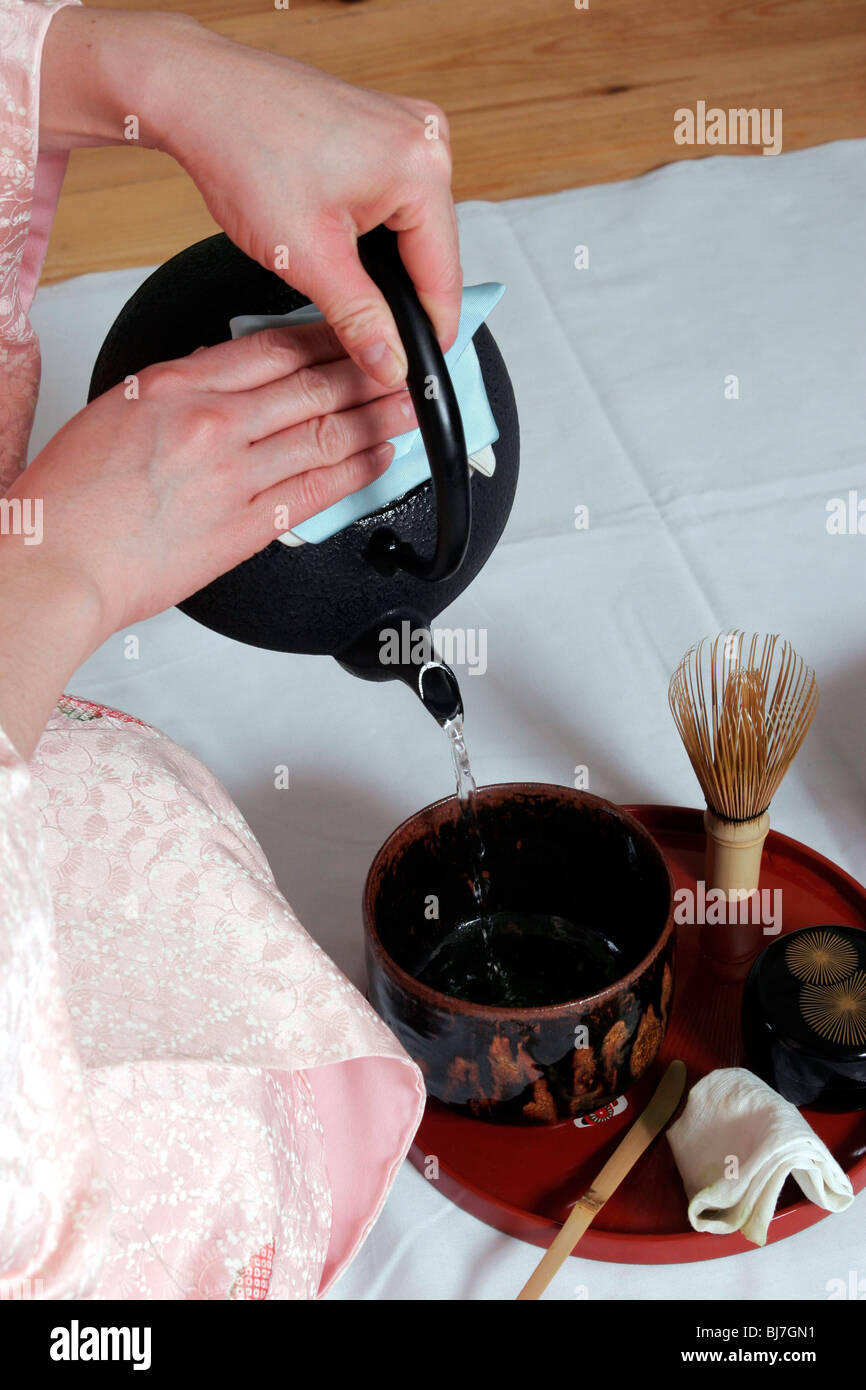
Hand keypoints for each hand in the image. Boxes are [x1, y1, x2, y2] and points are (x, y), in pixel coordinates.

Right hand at [7, 323, 415, 639]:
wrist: (58, 562)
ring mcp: (233, 477)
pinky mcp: (245, 528)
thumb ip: (179, 392)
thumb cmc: (71, 497)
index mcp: (176, 385)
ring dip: (378, 419)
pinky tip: (380, 459)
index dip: (325, 338)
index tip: (352, 333)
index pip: (271, 347)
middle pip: (311, 386)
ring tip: (411, 408)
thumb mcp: (118, 412)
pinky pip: (317, 492)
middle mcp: (212, 424)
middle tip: (404, 367)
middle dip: (367, 374)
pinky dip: (356, 472)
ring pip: (325, 435)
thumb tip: (226, 381)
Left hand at [39, 9, 461, 388]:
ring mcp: (407, 128)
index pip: (444, 277)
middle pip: (430, 253)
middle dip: (399, 298)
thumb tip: (392, 366)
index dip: (429, 336)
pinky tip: (336, 241)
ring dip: (382, 265)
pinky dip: (370, 232)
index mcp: (422, 169)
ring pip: (410, 230)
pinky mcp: (383, 127)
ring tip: (340, 282)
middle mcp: (428, 139)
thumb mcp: (308, 259)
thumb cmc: (244, 153)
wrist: (198, 94)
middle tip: (367, 342)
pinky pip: (393, 200)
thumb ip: (361, 321)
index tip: (418, 377)